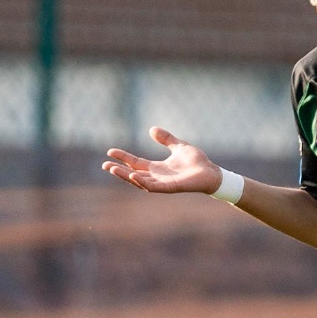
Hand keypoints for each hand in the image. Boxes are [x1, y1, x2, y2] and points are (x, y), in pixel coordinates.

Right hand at [102, 127, 222, 194]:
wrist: (211, 172)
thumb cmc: (197, 162)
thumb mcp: (178, 146)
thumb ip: (166, 139)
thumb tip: (152, 129)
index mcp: (157, 168)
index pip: (136, 163)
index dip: (123, 158)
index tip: (110, 151)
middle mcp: (157, 177)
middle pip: (133, 174)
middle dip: (118, 170)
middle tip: (104, 165)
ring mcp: (163, 184)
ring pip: (139, 181)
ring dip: (125, 176)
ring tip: (113, 169)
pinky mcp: (170, 188)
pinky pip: (152, 186)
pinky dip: (142, 181)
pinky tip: (133, 174)